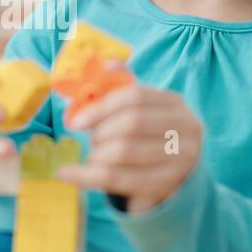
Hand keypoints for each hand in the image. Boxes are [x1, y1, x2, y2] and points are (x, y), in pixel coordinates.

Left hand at [56, 70, 201, 213]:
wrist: (174, 181)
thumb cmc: (150, 140)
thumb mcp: (142, 113)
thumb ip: (123, 90)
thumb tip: (106, 65)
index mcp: (175, 104)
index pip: (135, 97)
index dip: (102, 106)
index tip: (77, 120)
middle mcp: (185, 130)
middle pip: (132, 123)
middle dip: (101, 131)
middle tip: (90, 141)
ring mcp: (180, 160)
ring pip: (124, 152)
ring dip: (97, 154)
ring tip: (92, 156)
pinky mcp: (166, 186)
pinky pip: (117, 179)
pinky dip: (86, 176)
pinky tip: (67, 174)